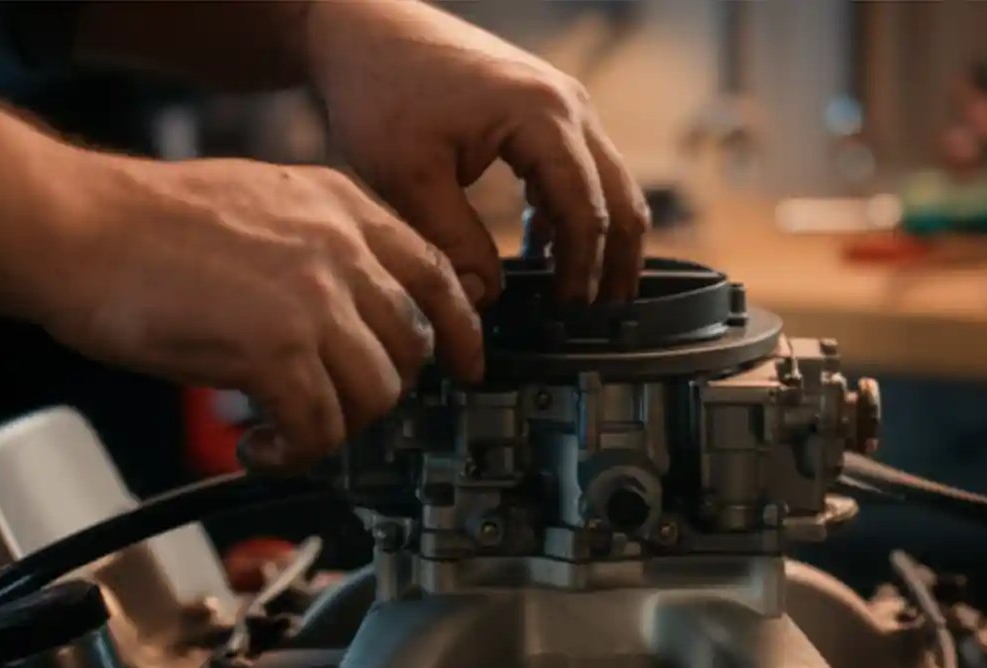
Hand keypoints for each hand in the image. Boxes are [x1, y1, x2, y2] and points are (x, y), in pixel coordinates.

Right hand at [36, 153, 482, 470]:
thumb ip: (323, 246)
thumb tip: (354, 313)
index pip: (437, 275)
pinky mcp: (277, 347)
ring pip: (377, 391)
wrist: (75, 225)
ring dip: (338, 427)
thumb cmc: (149, 222)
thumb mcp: (266, 202)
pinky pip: (320, 426)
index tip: (466, 366)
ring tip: (290, 431)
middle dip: (383, 389)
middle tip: (339, 407)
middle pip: (412, 344)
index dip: (461, 331)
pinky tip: (259, 448)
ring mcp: (315, 297)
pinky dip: (294, 452)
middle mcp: (343, 248)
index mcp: (344, 207)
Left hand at [304, 1, 649, 304]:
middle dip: (617, 262)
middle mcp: (568, 104)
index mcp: (543, 116)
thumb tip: (487, 299)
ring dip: (601, 238)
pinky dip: (573, 211)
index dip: (582, 270)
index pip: (586, 210)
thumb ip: (452, 241)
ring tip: (582, 295)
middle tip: (603, 319)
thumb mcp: (407, 176)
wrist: (364, 25)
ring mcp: (563, 101)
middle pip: (622, 197)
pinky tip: (544, 251)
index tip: (568, 314)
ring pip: (610, 183)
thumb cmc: (381, 88)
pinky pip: (581, 168)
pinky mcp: (546, 107)